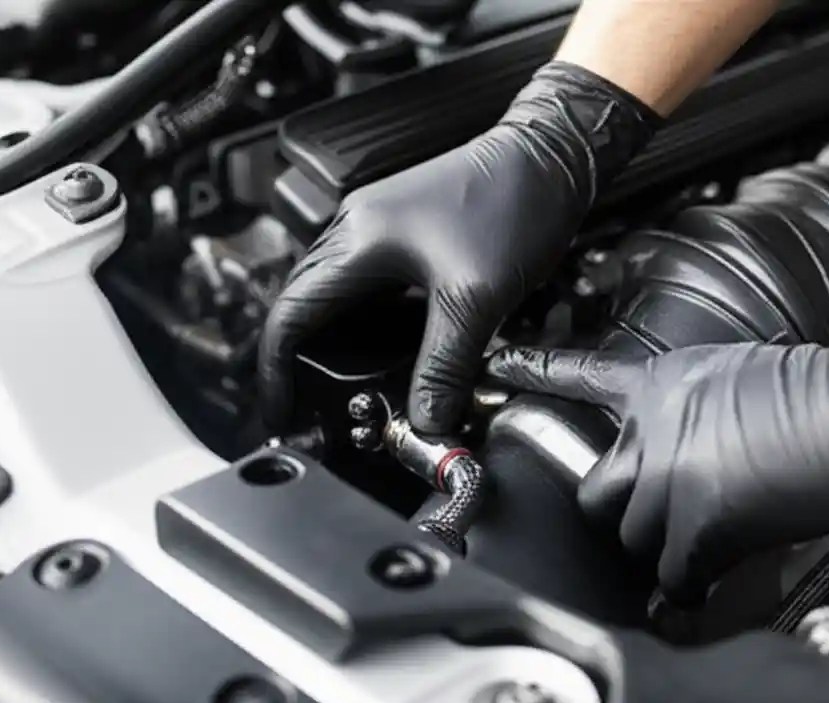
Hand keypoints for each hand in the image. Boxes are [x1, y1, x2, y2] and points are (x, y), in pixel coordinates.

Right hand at [259, 62, 658, 434]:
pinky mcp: (404, 233)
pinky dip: (371, 328)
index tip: (281, 411)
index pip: (289, 315)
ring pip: (336, 300)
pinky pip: (368, 289)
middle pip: (303, 308)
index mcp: (357, 242)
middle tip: (313, 409)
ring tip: (353, 388)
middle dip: (303, 364)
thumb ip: (444, 367)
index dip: (276, 371)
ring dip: (339, 346)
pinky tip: (395, 354)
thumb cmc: (513, 201)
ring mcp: (377, 228)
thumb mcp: (475, 299)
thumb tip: (426, 419)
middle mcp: (356, 230)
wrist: (552, 156)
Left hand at [486, 316, 828, 604]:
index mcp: (662, 382)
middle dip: (620, 506)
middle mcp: (651, 430)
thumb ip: (692, 409)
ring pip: (631, 536)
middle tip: (655, 513)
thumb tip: (687, 447)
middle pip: (598, 488)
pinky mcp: (697, 528)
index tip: (504, 365)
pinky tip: (710, 580)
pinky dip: (691, 585)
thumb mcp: (740, 374)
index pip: (582, 377)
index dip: (538, 373)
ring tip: (702, 538)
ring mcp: (669, 479)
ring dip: (660, 546)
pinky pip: (673, 575)